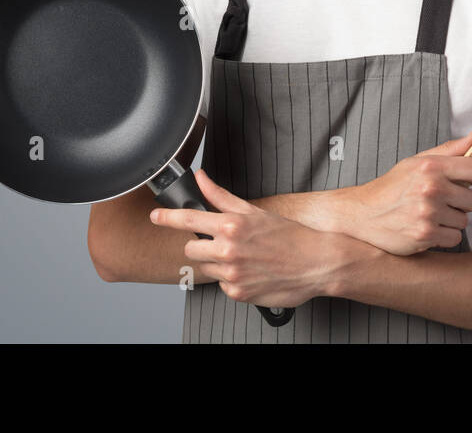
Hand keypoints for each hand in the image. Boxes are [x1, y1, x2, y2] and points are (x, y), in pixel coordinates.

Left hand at [149, 169, 341, 307]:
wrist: (316, 263)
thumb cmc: (289, 236)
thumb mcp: (254, 211)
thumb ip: (221, 196)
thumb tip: (202, 178)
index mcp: (231, 226)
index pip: (188, 219)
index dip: (167, 217)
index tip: (155, 216)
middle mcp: (228, 251)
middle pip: (191, 248)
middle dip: (202, 245)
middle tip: (225, 242)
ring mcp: (232, 274)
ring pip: (205, 267)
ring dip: (217, 262)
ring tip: (242, 257)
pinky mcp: (237, 293)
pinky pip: (222, 285)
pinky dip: (231, 279)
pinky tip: (249, 271)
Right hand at [345, 129, 471, 255]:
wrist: (362, 214)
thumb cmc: (391, 187)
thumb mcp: (416, 162)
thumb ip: (449, 150)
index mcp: (431, 166)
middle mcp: (431, 188)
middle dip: (463, 202)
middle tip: (444, 200)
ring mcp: (428, 213)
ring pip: (464, 221)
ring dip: (452, 220)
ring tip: (431, 214)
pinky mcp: (425, 235)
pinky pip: (454, 238)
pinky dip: (444, 236)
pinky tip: (428, 228)